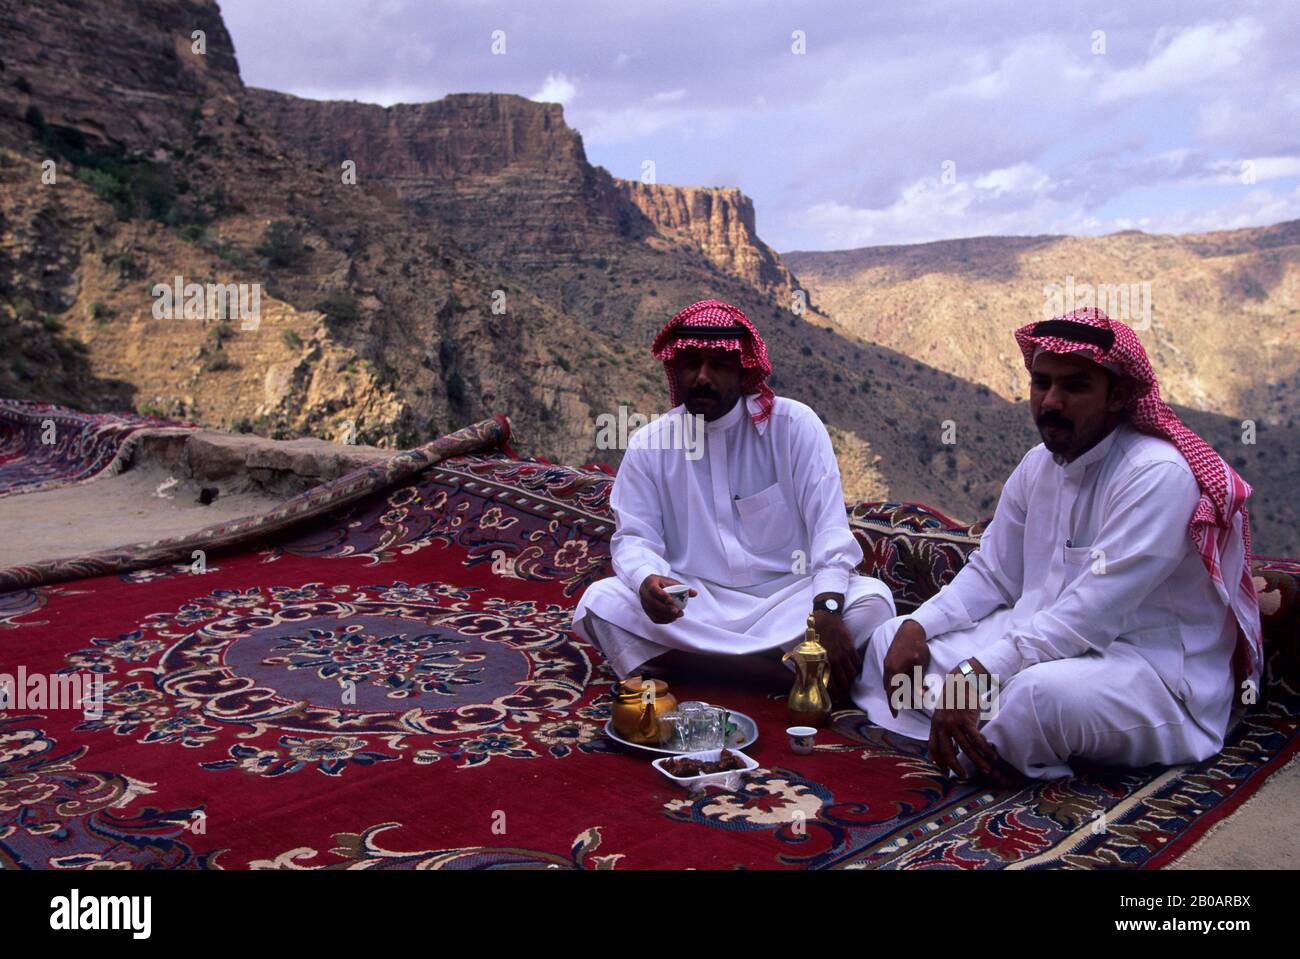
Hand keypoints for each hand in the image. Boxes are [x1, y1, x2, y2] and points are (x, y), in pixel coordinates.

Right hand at [638, 575, 696, 624]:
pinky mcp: (647, 612)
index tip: (671, 600)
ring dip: (666, 615)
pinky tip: (673, 618)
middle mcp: (644, 594)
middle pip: (653, 603)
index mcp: (650, 583)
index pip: (653, 589)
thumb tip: (695, 593)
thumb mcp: (671, 582)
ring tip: (678, 614)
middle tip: (677, 610)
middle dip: (666, 608)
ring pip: (653, 612)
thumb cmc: (662, 583)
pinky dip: (664, 620)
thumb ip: (683, 587)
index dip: (661, 595)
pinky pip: (654, 618)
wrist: (649, 586)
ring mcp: (644, 604)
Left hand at [814, 610, 860, 701]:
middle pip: (844, 684)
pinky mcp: (851, 648)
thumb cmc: (814, 635)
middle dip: (843, 692)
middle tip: (842, 695)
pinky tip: (852, 672)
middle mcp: (834, 661)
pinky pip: (857, 664)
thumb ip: (808, 666)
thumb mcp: (807, 652)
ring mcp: (844, 655)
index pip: (831, 685)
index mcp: (822, 663)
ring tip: (848, 684)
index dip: (833, 695)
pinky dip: (855, 670)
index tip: (834, 699)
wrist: (826, 618)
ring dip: (850, 682)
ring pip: (851, 675)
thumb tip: (807, 680)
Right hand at [882, 619, 929, 717]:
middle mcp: (888, 667)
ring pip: (888, 682)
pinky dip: (893, 682)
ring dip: (893, 691)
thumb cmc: (917, 647)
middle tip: (898, 709)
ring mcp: (887, 662)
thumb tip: (919, 696)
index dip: (893, 705)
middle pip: (888, 689)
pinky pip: (889, 675)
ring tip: (899, 698)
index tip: (895, 715)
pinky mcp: (889, 658)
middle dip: (893, 699)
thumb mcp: (920, 665)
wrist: (911, 629)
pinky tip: (899, 683)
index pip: (892, 693)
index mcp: (894, 670)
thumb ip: (917, 681)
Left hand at [928, 658, 997, 777]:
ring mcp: (954, 723)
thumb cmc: (955, 697)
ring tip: (985, 768)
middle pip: (948, 752)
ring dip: (977, 760)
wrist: (962, 680)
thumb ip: (945, 728)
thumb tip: (954, 746)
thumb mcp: (944, 712)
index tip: (944, 772)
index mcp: (935, 724)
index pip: (933, 747)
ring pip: (966, 748)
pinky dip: (985, 749)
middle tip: (963, 776)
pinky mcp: (967, 720)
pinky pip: (977, 740)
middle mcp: (942, 726)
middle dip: (955, 767)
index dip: (938, 761)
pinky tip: (991, 755)